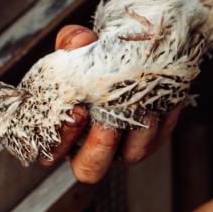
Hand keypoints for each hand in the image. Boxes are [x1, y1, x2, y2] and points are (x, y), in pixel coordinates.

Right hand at [38, 24, 184, 183]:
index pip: (51, 153)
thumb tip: (79, 41)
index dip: (61, 140)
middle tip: (105, 122)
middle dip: (98, 148)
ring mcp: (124, 145)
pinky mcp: (153, 137)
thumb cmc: (96, 56)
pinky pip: (158, 136)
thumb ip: (73, 41)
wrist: (132, 52)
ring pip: (131, 155)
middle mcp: (92, 145)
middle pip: (90, 170)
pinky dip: (162, 118)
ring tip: (139, 102)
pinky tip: (160, 95)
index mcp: (64, 130)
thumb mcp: (80, 44)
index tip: (75, 112)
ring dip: (136, 131)